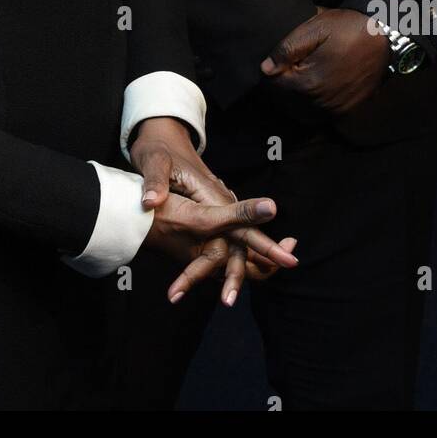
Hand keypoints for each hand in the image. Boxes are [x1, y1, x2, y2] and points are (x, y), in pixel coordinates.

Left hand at [129, 117, 297, 305]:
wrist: (159, 136)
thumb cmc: (158, 148)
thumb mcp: (154, 160)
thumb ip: (155, 182)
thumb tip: (150, 203)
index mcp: (211, 192)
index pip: (242, 223)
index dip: (262, 244)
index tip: (285, 260)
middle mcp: (218, 202)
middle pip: (241, 240)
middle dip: (245, 269)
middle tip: (229, 301)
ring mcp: (212, 209)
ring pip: (232, 244)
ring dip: (236, 270)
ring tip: (225, 297)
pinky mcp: (204, 214)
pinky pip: (220, 241)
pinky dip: (225, 261)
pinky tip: (221, 278)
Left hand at [259, 7, 386, 117]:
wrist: (385, 37)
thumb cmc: (348, 28)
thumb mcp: (315, 28)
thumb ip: (287, 48)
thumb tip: (265, 69)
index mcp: (309, 83)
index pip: (274, 87)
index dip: (270, 73)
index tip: (276, 61)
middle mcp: (321, 102)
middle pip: (285, 103)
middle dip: (280, 88)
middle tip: (283, 69)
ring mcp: (336, 109)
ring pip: (301, 113)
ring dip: (293, 100)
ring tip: (295, 79)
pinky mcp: (347, 110)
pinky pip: (319, 116)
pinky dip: (310, 107)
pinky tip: (310, 90)